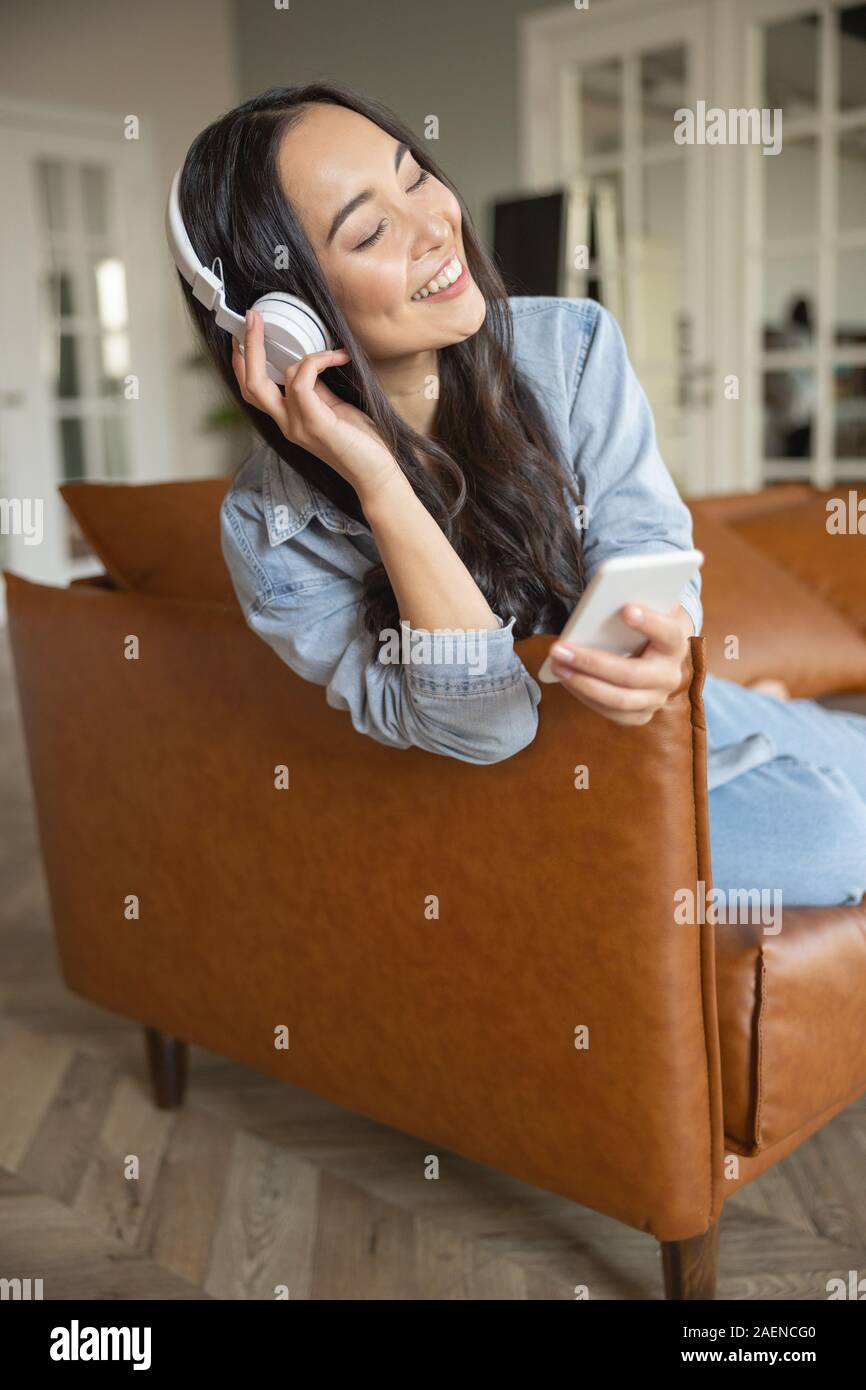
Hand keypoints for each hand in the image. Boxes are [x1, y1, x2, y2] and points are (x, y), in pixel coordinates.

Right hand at [231, 309, 400, 503]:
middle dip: (248, 347)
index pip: (253, 390)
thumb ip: (317, 390)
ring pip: (271, 380)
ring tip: (331, 351)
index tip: (247, 330)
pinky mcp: (314, 424)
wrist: (376, 474)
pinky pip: (301, 381)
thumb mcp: (334, 409)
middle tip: (253, 317)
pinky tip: (338, 358)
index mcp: (288, 420)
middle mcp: (287, 424)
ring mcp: (297, 426)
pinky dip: (316, 362)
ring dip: (302, 354)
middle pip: (249, 384)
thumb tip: (309, 365)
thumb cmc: (361, 443)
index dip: (244, 360)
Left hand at [547, 602, 691, 724]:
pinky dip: (585, 696)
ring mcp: (656, 699)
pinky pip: (611, 713)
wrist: (657, 651)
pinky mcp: (641, 715)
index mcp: (675, 644)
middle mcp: (670, 676)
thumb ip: (635, 602)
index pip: (668, 633)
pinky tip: (566, 679)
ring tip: (557, 665)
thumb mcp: (646, 609)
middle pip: (632, 675)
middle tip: (560, 649)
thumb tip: (606, 597)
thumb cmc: (644, 625)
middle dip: (593, 663)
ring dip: (582, 683)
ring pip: (619, 699)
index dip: (649, 623)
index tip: (626, 609)